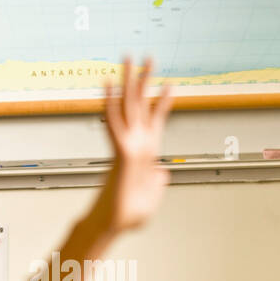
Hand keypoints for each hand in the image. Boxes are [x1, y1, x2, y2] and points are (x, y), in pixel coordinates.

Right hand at [90, 58, 170, 236]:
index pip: (156, 121)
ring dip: (128, 80)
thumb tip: (163, 172)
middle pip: (141, 104)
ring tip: (127, 57)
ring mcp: (128, 144)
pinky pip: (115, 123)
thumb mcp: (153, 196)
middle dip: (144, 79)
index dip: (163, 103)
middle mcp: (137, 142)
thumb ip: (158, 182)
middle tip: (148, 55)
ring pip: (128, 105)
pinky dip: (111, 103)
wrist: (115, 225)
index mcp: (147, 152)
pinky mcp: (120, 152)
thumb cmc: (129, 214)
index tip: (170, 85)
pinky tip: (108, 83)